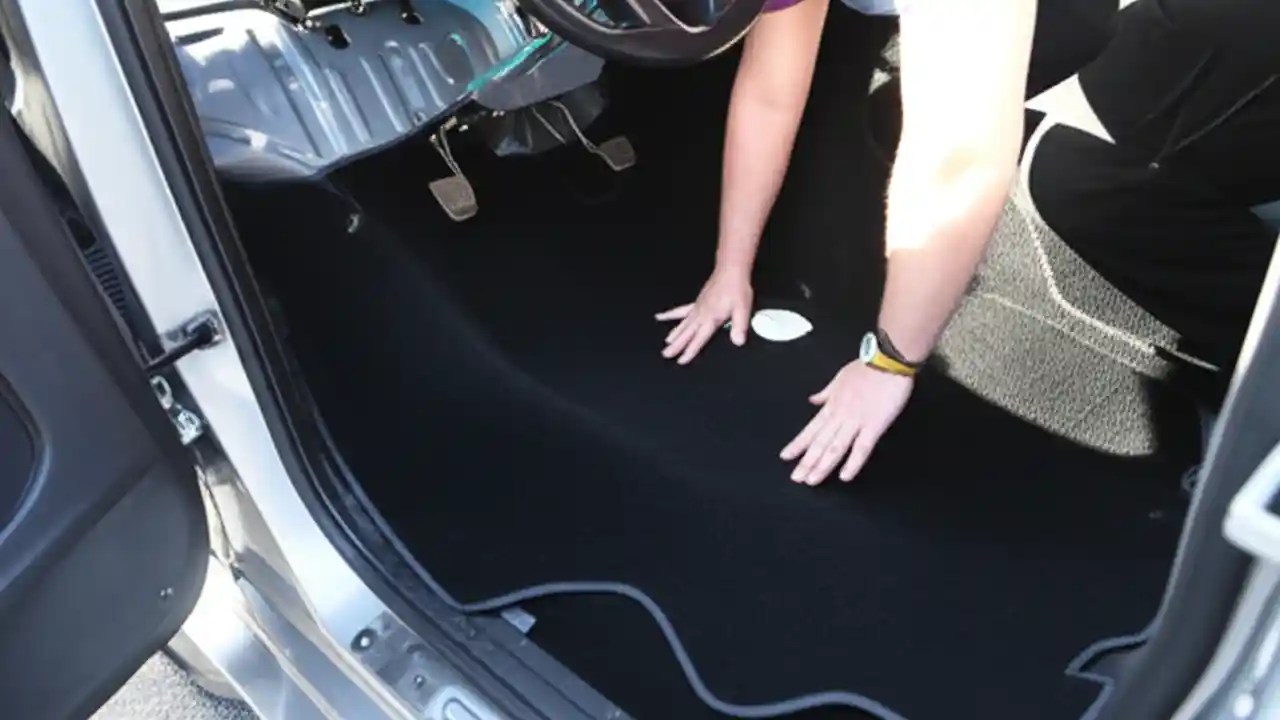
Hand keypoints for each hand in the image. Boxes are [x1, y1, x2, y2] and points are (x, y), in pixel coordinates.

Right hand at [656, 267, 753, 364]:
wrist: (730, 270)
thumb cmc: (736, 288)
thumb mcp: (742, 308)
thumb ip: (739, 326)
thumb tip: (738, 341)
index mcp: (711, 318)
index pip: (698, 339)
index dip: (690, 351)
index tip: (681, 360)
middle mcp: (701, 314)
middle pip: (686, 333)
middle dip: (676, 345)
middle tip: (665, 354)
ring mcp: (697, 308)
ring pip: (682, 324)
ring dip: (673, 334)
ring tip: (665, 342)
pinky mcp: (697, 302)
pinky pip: (680, 310)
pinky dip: (670, 314)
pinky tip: (660, 316)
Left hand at [781, 361, 913, 485]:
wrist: (887, 360)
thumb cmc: (866, 367)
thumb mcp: (839, 377)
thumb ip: (826, 393)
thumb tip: (812, 400)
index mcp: (832, 405)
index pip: (811, 429)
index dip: (798, 444)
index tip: (785, 457)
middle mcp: (840, 415)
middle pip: (820, 442)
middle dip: (807, 461)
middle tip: (796, 478)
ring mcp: (856, 421)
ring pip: (835, 448)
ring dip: (822, 465)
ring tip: (811, 480)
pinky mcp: (875, 425)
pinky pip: (862, 448)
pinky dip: (852, 463)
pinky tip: (844, 476)